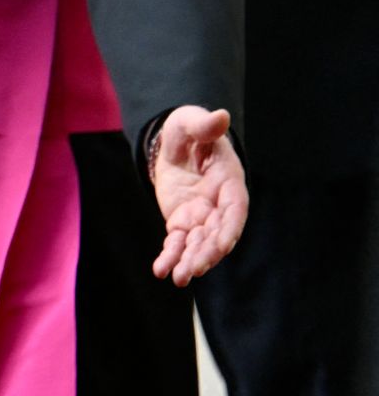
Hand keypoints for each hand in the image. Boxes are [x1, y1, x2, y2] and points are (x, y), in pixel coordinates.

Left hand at [149, 106, 248, 286]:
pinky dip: (170, 256)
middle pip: (217, 233)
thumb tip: (220, 116)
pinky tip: (160, 271)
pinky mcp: (181, 221)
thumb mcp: (191, 122)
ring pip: (198, 243)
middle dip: (207, 253)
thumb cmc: (189, 130)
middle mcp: (218, 204)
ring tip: (178, 278)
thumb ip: (204, 125)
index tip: (223, 246)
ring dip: (190, 260)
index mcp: (228, 181)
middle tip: (194, 270)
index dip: (230, 228)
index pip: (235, 210)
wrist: (175, 143)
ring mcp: (200, 215)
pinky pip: (177, 242)